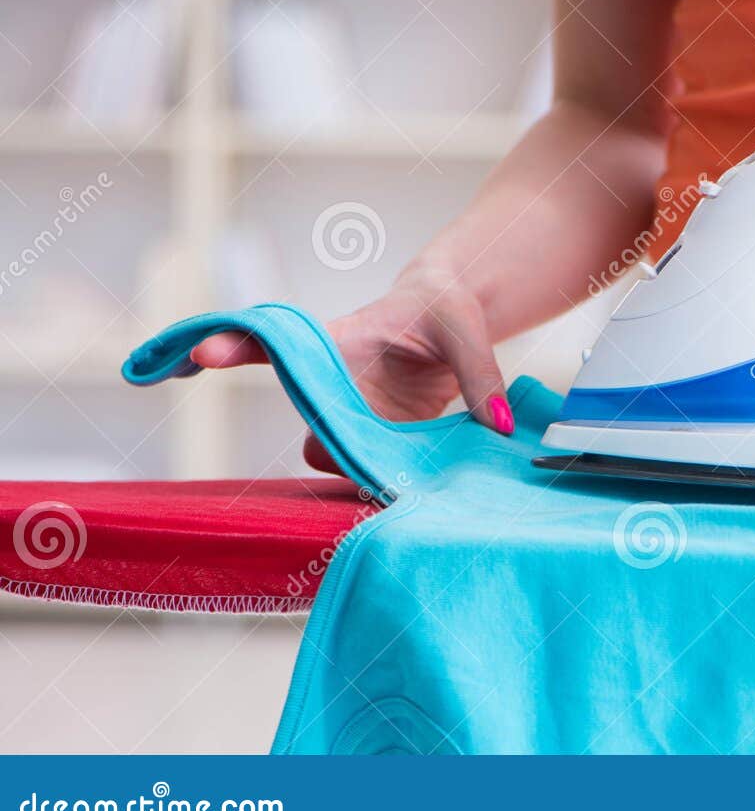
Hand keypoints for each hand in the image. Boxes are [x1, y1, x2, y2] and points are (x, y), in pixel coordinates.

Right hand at [191, 270, 512, 474]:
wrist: (455, 327)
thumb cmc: (446, 308)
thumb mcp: (464, 325)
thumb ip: (480, 373)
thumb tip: (499, 425)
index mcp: (341, 343)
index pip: (274, 340)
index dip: (234, 345)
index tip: (200, 352)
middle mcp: (336, 386)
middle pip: (310, 427)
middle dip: (324, 448)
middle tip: (346, 460)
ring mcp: (357, 419)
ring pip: (336, 459)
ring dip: (358, 475)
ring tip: (390, 485)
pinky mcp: (384, 442)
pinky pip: (370, 471)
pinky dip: (383, 488)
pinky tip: (401, 502)